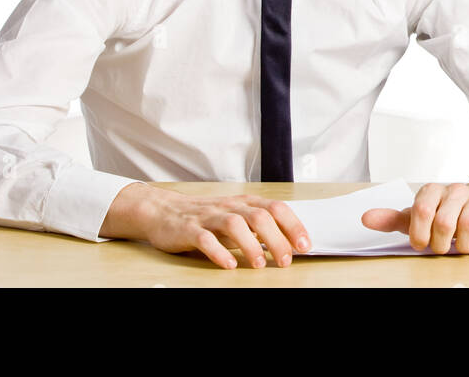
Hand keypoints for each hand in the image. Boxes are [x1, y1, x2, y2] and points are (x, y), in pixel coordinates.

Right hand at [100, 182, 310, 268]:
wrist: (163, 210)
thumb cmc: (205, 217)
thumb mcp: (234, 217)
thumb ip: (257, 227)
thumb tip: (287, 242)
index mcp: (244, 202)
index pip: (275, 208)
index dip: (292, 225)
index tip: (305, 245)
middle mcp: (229, 206)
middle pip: (259, 216)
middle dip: (276, 238)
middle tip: (285, 260)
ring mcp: (209, 217)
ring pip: (234, 224)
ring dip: (250, 245)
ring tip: (259, 265)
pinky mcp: (189, 229)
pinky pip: (205, 238)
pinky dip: (219, 252)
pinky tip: (229, 264)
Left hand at [360, 171, 468, 254]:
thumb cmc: (446, 211)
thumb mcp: (418, 215)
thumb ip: (392, 219)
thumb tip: (365, 218)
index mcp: (433, 191)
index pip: (421, 210)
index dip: (419, 234)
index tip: (421, 243)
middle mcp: (456, 190)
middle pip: (445, 223)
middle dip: (441, 245)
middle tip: (442, 246)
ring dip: (462, 246)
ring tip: (460, 246)